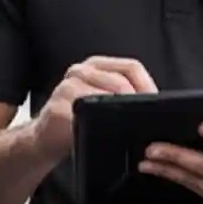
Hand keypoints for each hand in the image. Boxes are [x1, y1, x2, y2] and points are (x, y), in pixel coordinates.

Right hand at [31, 56, 157, 161]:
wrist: (44, 138)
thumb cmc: (77, 119)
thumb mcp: (100, 99)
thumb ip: (122, 94)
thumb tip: (156, 102)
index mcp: (96, 65)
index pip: (131, 67)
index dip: (148, 86)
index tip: (158, 104)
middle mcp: (80, 71)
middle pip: (121, 81)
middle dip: (138, 102)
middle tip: (146, 119)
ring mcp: (66, 88)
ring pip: (105, 97)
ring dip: (121, 113)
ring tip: (130, 126)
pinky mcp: (57, 109)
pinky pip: (86, 116)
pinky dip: (100, 125)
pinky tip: (107, 132)